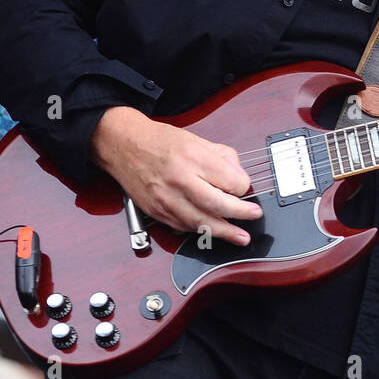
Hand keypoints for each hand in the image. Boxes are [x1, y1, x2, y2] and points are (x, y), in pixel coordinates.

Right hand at [89, 106, 261, 244]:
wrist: (124, 145)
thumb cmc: (161, 141)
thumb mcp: (198, 140)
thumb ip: (224, 158)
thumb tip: (241, 178)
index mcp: (194, 158)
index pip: (231, 181)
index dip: (243, 187)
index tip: (245, 187)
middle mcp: (180, 180)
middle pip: (219, 206)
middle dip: (241, 214)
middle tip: (254, 216)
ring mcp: (166, 199)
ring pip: (201, 223)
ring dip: (224, 233)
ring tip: (241, 237)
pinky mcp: (157, 212)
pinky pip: (183, 227)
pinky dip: (200, 230)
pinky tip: (213, 231)